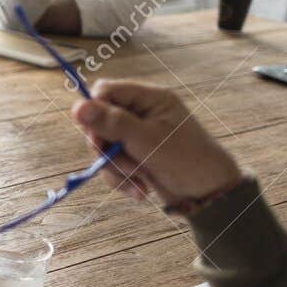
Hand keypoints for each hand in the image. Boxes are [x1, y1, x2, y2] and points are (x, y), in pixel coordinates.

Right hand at [70, 80, 242, 208]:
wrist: (210, 195)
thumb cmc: (186, 161)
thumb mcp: (147, 141)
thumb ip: (112, 123)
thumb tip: (76, 107)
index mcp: (150, 99)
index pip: (106, 91)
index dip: (95, 111)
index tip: (97, 136)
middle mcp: (142, 113)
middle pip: (100, 122)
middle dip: (107, 148)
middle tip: (121, 163)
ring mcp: (137, 136)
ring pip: (104, 147)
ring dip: (116, 169)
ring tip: (138, 181)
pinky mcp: (135, 157)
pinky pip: (112, 164)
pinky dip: (122, 180)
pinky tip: (140, 190)